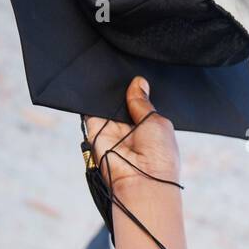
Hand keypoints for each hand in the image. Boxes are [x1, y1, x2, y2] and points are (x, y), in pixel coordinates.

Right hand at [84, 76, 179, 193]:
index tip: (136, 70)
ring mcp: (111, 128)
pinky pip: (89, 108)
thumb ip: (144, 102)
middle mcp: (128, 128)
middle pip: (121, 99)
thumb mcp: (157, 121)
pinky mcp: (94, 129)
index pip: (139, 102)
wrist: (141, 180)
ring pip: (105, 101)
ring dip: (107, 90)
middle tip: (123, 69)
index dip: (137, 88)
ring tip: (111, 72)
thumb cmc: (159, 156)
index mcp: (147, 128)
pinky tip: (96, 81)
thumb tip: (139, 82)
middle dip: (122, 86)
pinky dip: (91, 95)